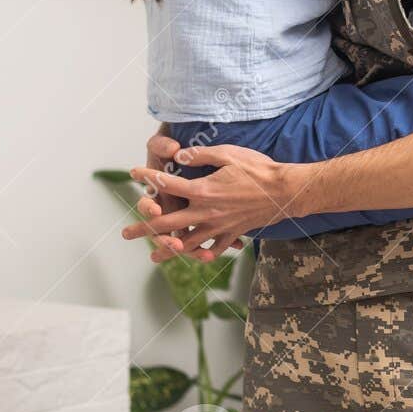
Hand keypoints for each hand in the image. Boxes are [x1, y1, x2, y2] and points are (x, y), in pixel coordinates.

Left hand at [124, 144, 293, 261]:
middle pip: (168, 223)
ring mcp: (219, 226)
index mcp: (203, 190)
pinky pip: (215, 248)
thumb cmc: (259, 169)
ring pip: (188, 242)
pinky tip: (197, 256)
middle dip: (145, 228)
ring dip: (168, 250)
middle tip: (126, 234)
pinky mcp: (233, 233)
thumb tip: (178, 155)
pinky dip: (204, 253)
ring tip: (154, 257)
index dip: (148, 178)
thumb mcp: (229, 154)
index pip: (167, 184)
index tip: (133, 173)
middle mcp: (206, 212)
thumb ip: (201, 155)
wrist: (286, 191)